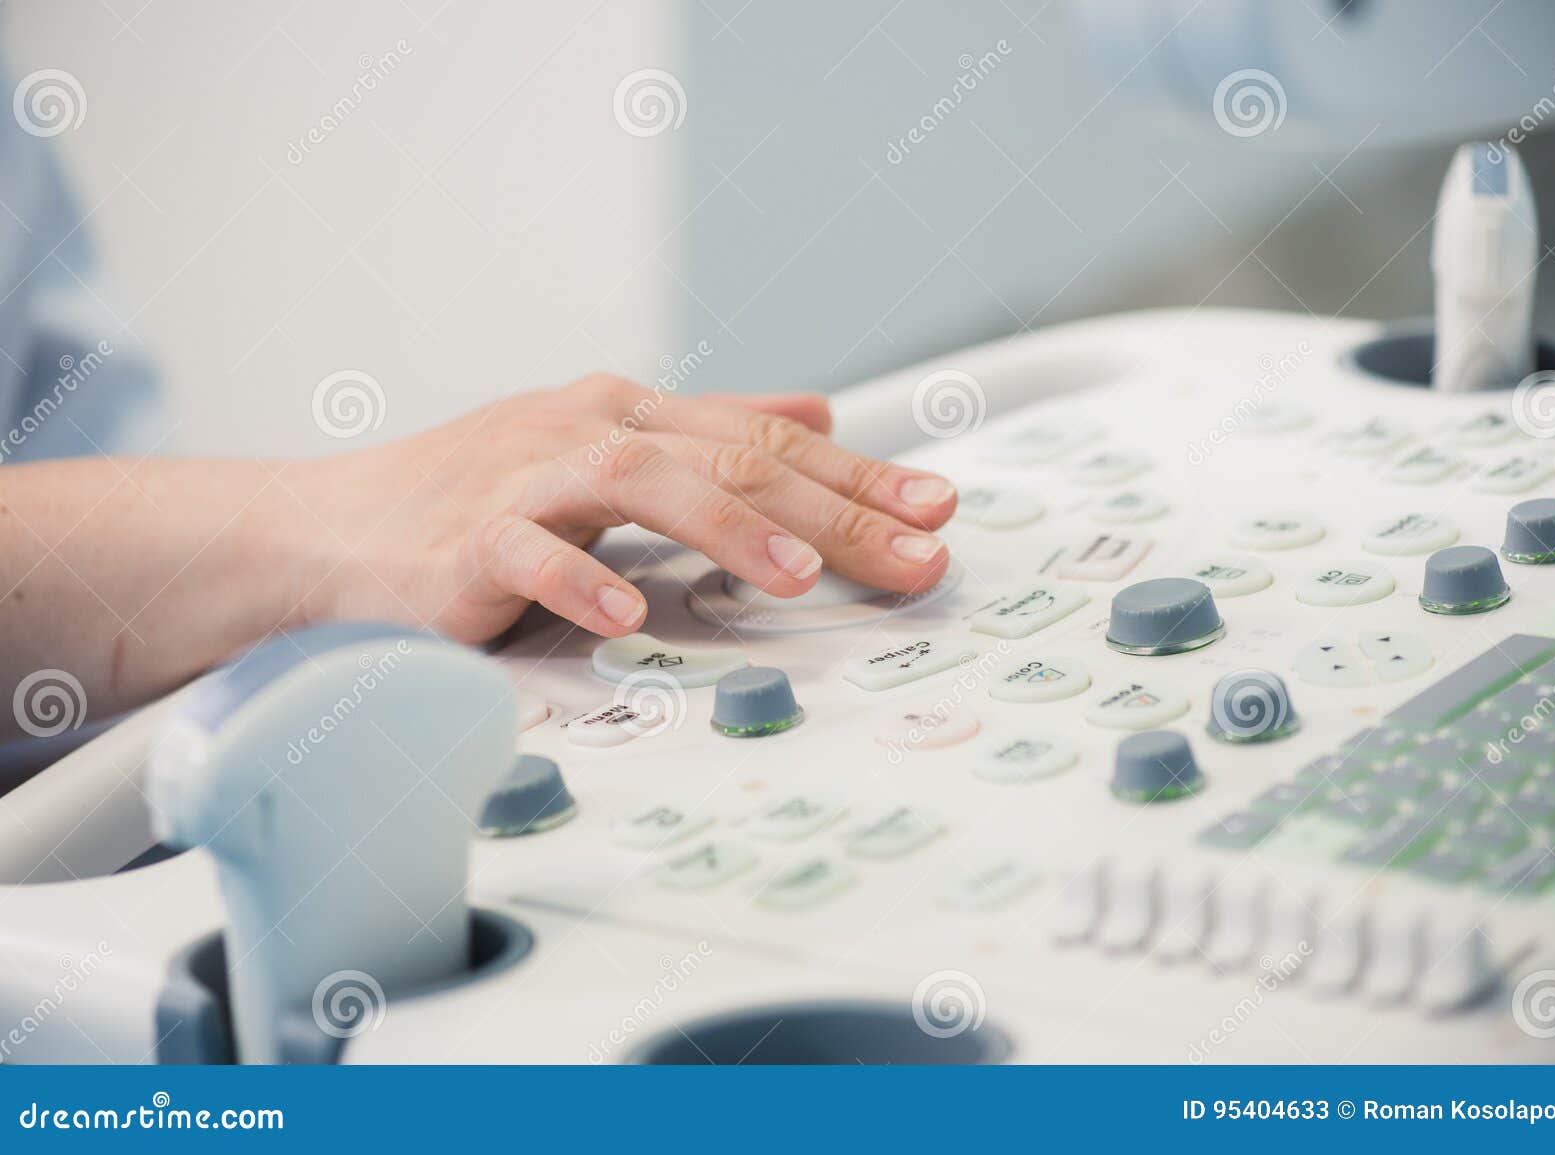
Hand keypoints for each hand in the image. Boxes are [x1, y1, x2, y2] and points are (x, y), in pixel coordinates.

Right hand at [286, 374, 956, 643]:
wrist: (331, 530)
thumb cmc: (474, 496)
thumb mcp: (606, 448)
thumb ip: (713, 434)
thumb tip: (819, 412)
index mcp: (629, 414)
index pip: (762, 438)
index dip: (856, 474)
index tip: (933, 509)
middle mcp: (587, 432)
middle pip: (724, 458)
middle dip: (828, 507)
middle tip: (910, 551)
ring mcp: (525, 481)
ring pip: (638, 482)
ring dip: (723, 527)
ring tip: (795, 574)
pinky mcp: (465, 543)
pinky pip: (527, 553)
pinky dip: (580, 578)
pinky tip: (631, 614)